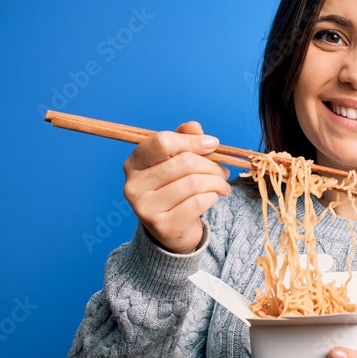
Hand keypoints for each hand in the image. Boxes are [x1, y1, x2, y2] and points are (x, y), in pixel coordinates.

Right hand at [122, 121, 231, 253]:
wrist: (171, 230)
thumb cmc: (174, 189)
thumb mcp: (176, 161)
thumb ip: (184, 140)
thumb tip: (194, 126)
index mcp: (134, 163)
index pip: (162, 142)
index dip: (192, 141)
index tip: (213, 144)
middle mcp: (133, 185)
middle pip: (183, 162)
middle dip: (210, 165)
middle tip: (223, 171)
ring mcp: (145, 208)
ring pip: (193, 183)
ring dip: (216, 182)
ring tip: (222, 185)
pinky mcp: (162, 226)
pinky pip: (197, 203)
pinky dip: (212, 197)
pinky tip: (214, 197)